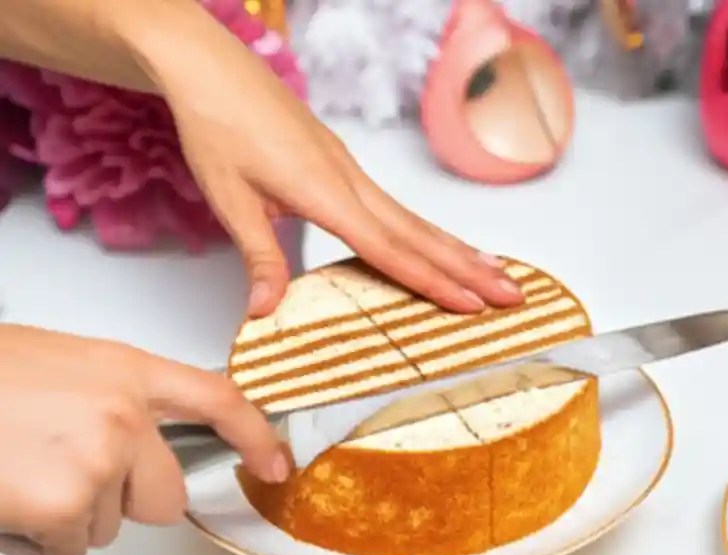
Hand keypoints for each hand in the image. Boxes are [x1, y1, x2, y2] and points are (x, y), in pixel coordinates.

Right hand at [0, 324, 287, 554]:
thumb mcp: (56, 366)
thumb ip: (110, 400)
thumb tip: (136, 442)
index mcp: (125, 369)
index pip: (217, 399)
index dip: (254, 435)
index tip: (275, 462)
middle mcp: (124, 415)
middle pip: (166, 496)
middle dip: (125, 502)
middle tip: (64, 479)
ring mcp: (99, 462)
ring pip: (110, 527)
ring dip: (67, 517)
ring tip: (17, 475)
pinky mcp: (66, 507)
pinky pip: (70, 548)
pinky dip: (36, 538)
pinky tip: (6, 499)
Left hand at [116, 2, 525, 318]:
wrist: (211, 68)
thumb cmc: (216, 127)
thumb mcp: (229, 199)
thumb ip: (259, 256)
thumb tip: (267, 310)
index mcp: (324, 192)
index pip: (388, 248)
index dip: (431, 281)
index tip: (470, 305)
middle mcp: (350, 180)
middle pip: (421, 235)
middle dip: (470, 270)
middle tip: (513, 296)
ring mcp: (352, 170)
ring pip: (416, 220)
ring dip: (460, 251)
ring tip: (499, 274)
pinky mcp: (345, 165)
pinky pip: (399, 207)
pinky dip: (430, 232)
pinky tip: (443, 245)